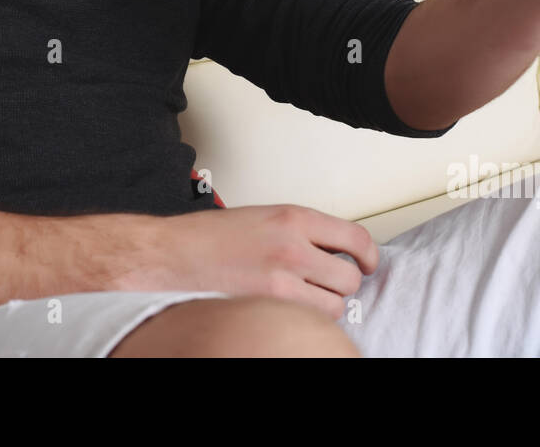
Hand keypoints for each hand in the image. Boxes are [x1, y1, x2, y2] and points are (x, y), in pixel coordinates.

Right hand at [125, 204, 379, 319]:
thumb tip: (331, 251)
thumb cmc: (208, 238)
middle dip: (341, 284)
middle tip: (326, 283)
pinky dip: (302, 319)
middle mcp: (292, 248)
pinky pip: (307, 321)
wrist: (170, 256)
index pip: (354, 237)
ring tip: (300, 297)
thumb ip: (299, 231)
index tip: (368, 262)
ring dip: (323, 305)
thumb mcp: (262, 218)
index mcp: (292, 218)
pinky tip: (286, 309)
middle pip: (349, 278)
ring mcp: (282, 282)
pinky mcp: (268, 308)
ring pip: (333, 307)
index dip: (368, 255)